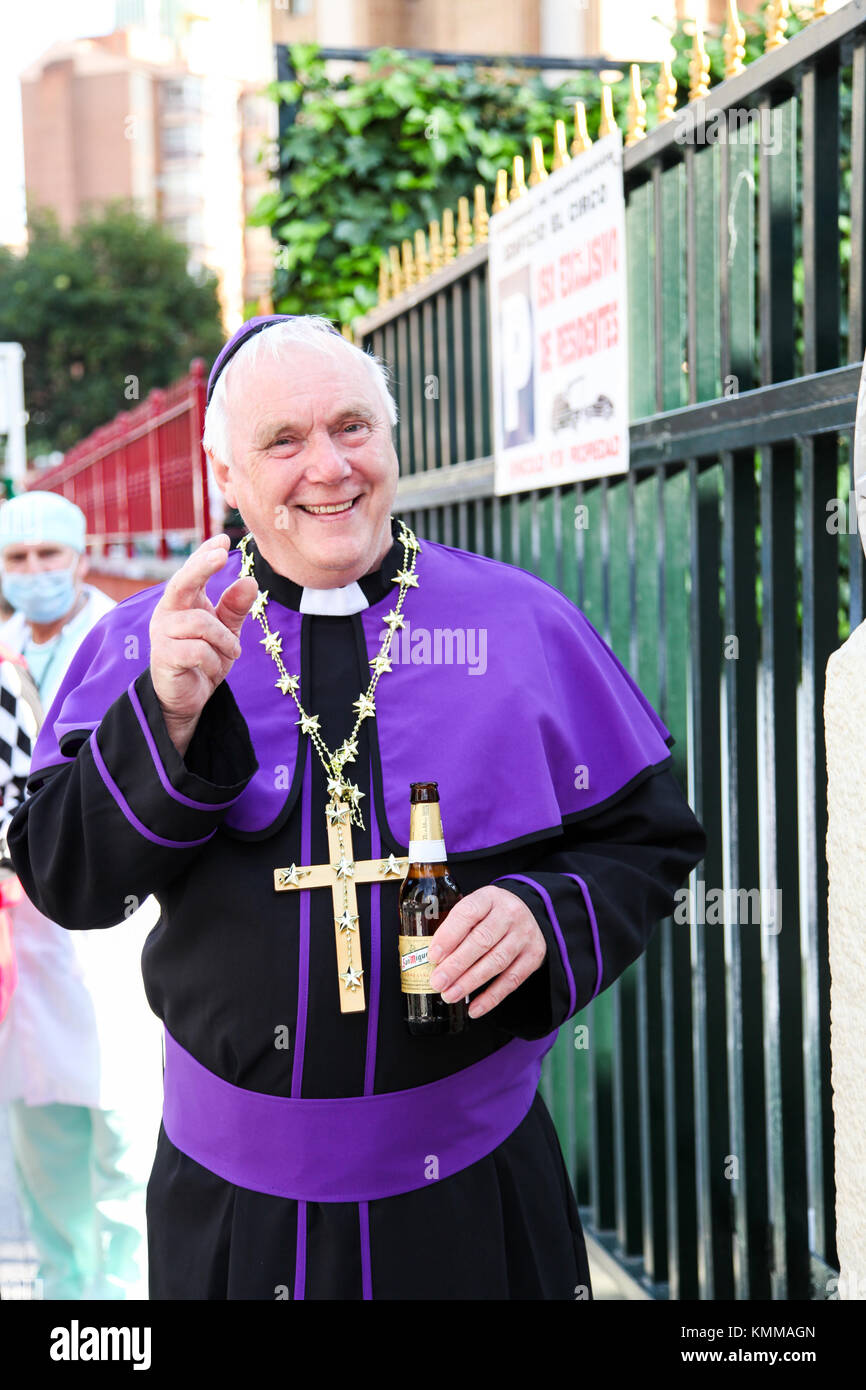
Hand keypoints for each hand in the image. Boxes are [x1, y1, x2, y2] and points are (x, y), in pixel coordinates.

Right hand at [149, 534, 257, 754]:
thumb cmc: (204, 659)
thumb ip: (235, 607)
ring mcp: (162, 634)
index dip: (204, 555)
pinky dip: (215, 661)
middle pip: (182, 582)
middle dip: (202, 567)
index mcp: (183, 602)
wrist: (186, 699)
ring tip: (230, 656)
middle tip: (221, 555)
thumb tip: (250, 580)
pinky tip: (214, 670)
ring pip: (202, 624)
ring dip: (225, 642)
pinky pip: (198, 650)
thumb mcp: (226, 631)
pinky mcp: (163, 656)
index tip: (222, 539)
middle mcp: (168, 613)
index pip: (192, 571)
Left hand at [427, 885, 546, 1019]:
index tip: (433, 956)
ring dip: (470, 982)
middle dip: (456, 965)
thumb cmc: (490, 915)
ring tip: (450, 995)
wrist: (529, 913)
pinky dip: (491, 997)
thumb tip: (429, 958)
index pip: (467, 913)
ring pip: (496, 961)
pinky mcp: (533, 956)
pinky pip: (512, 980)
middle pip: (482, 940)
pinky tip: (474, 1009)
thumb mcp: (475, 908)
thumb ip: (455, 926)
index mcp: (489, 897)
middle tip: (437, 982)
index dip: (449, 936)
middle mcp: (509, 913)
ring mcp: (524, 935)